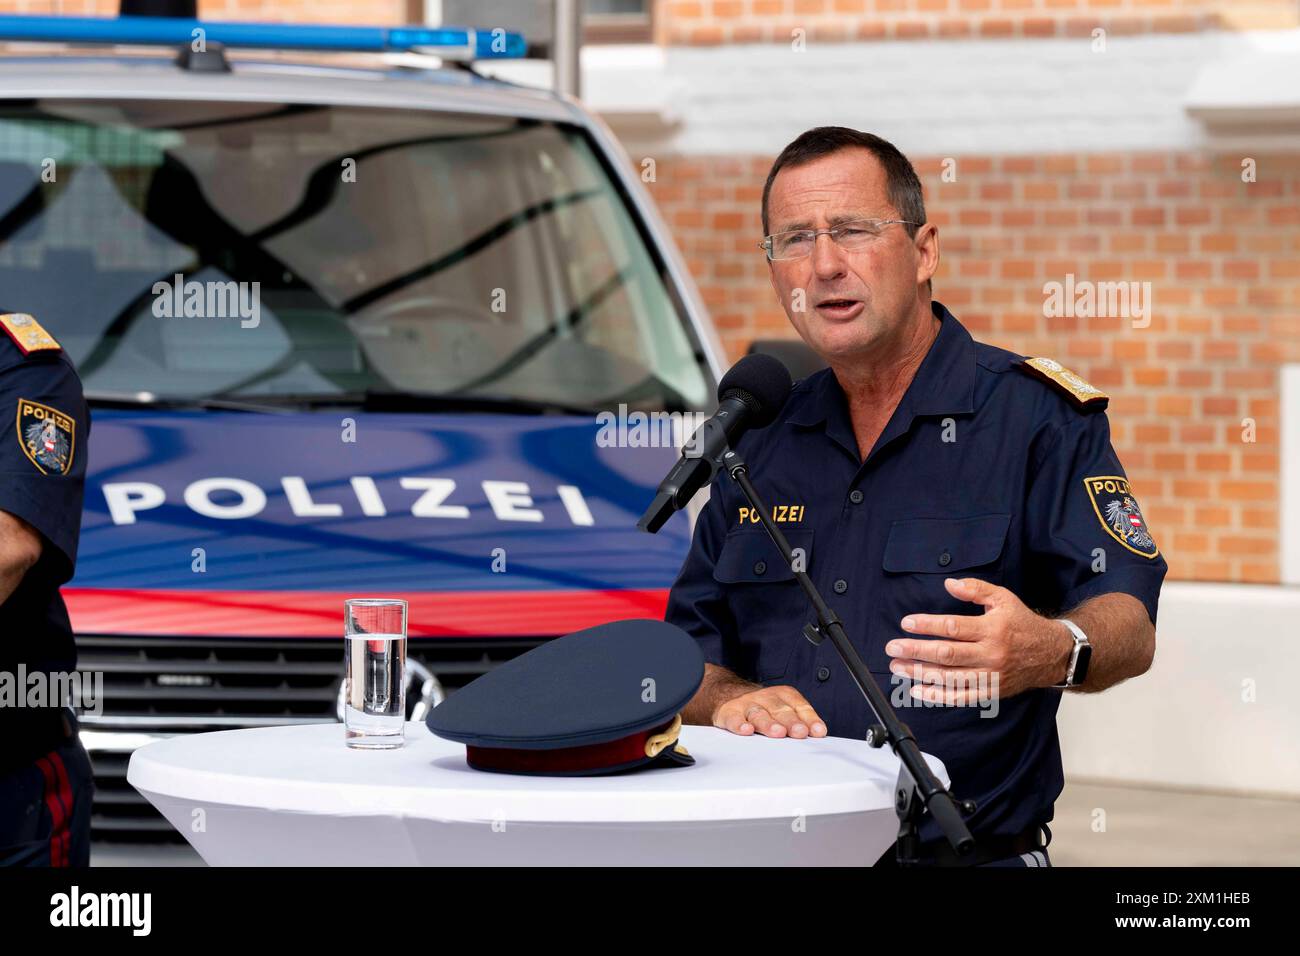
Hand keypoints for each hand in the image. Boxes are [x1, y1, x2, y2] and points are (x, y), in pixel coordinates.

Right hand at [712, 684, 827, 737]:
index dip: (809, 718)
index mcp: (783, 696)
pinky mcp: (729, 713)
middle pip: (780, 710)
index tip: (818, 731)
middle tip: (800, 732)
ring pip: (759, 714)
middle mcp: (766, 698)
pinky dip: (739, 724)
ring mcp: (747, 704)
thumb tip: (819, 735)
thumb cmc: (763, 709)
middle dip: (791, 721)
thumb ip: (800, 722)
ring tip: (778, 733)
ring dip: (769, 723)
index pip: (799, 706)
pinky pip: (734, 718)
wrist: (728, 696)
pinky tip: (746, 730)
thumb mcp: (782, 710)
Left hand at [886, 577, 1072, 703]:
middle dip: (916, 651)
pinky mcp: (991, 692)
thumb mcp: (1003, 598)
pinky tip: (917, 690)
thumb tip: (949, 584)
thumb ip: (975, 589)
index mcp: (992, 629)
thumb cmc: (1022, 624)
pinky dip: (938, 696)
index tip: (907, 623)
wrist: (1051, 654)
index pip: (954, 628)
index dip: (928, 625)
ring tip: (898, 666)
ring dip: (920, 673)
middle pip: (947, 654)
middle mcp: (991, 654)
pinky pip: (961, 697)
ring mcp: (990, 676)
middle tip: (893, 647)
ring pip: (950, 678)